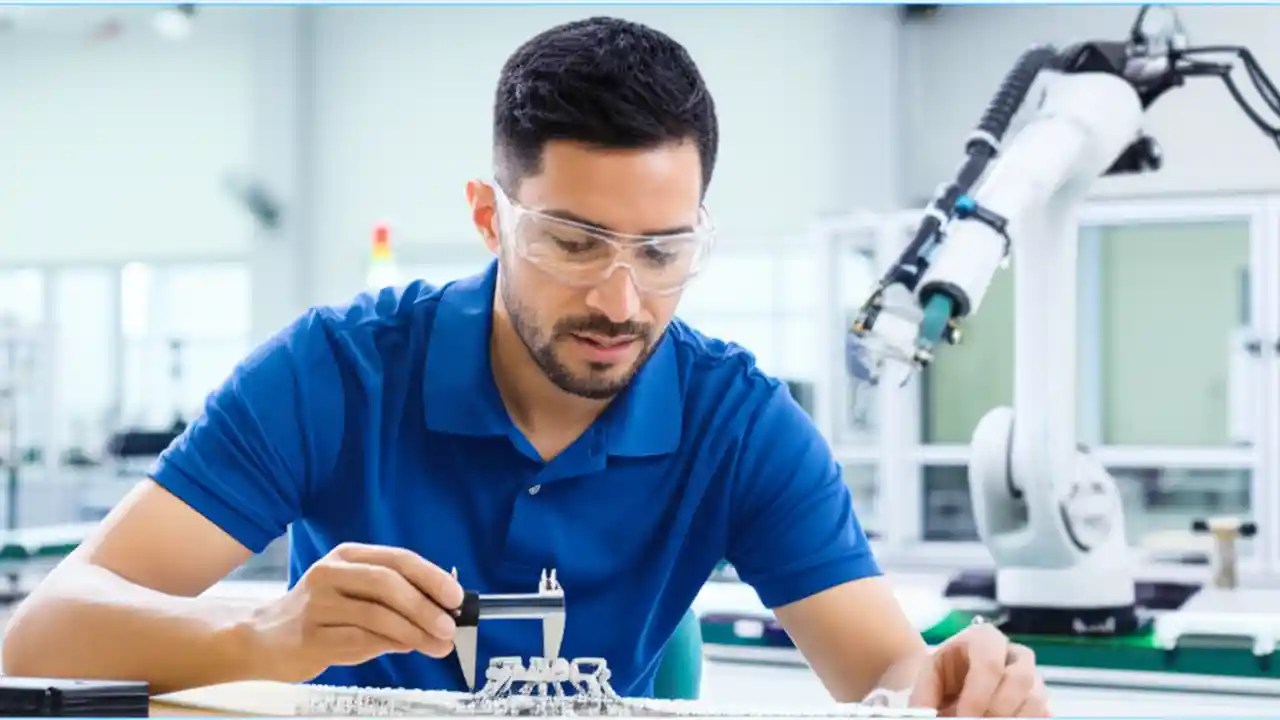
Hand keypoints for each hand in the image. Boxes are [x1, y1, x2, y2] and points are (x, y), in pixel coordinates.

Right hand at [247, 542, 464, 681]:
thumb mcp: (355, 594)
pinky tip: (403, 649)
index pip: (397, 559)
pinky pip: (359, 641)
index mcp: (347, 556)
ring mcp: (316, 605)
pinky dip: (387, 646)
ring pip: (376, 616)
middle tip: (449, 627)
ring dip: (413, 633)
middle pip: (387, 584)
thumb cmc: (321, 615)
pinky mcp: (309, 637)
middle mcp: (330, 574)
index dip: (431, 577)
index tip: (456, 597)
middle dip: (425, 607)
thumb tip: (442, 613)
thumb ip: (394, 599)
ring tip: (436, 645)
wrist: (263, 638)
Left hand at [908, 620, 1049, 716]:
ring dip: (1012, 718)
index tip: (963, 718)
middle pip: (1021, 679)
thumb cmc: (944, 677)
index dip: (978, 696)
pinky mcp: (1040, 698)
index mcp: (985, 638)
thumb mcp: (928, 680)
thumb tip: (925, 716)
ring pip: (1036, 699)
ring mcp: (1033, 675)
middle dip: (997, 709)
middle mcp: (1014, 653)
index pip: (990, 664)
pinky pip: (1043, 714)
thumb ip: (924, 697)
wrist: (953, 683)